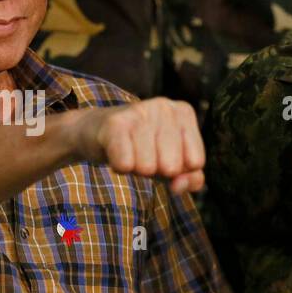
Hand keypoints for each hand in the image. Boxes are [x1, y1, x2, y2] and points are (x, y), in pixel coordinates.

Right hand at [71, 98, 205, 193]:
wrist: (96, 131)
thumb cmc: (141, 147)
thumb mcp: (172, 163)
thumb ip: (190, 178)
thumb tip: (179, 185)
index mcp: (184, 112)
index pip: (196, 162)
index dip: (178, 169)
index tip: (162, 155)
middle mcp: (164, 107)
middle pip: (173, 167)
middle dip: (156, 170)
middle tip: (142, 153)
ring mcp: (140, 111)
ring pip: (148, 168)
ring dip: (136, 168)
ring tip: (129, 151)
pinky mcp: (115, 123)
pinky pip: (125, 165)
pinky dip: (119, 167)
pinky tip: (116, 152)